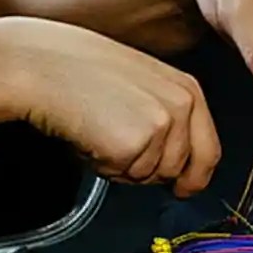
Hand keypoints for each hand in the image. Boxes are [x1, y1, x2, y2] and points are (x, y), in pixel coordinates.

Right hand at [0, 16, 221, 197]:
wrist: (43, 65)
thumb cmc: (79, 68)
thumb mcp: (141, 83)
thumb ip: (166, 115)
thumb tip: (175, 160)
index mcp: (187, 88)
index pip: (208, 151)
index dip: (194, 177)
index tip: (185, 187)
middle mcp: (182, 106)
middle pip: (178, 171)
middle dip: (148, 170)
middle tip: (115, 141)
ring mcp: (161, 126)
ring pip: (148, 177)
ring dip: (122, 166)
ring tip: (99, 130)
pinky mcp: (134, 145)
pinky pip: (123, 176)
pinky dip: (103, 166)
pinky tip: (90, 135)